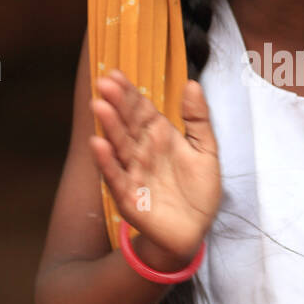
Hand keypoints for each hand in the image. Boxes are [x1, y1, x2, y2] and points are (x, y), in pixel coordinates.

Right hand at [89, 71, 221, 268]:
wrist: (196, 230)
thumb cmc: (199, 189)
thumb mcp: (206, 149)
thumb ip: (198, 118)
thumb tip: (191, 83)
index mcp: (159, 137)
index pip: (141, 110)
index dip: (129, 92)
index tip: (116, 73)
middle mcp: (142, 151)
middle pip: (128, 123)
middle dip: (117, 103)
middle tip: (104, 82)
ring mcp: (133, 173)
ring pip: (119, 146)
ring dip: (109, 127)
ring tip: (99, 106)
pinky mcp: (129, 197)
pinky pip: (116, 177)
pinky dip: (107, 163)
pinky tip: (98, 145)